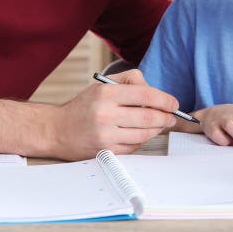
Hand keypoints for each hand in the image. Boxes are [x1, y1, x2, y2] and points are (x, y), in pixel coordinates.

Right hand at [52, 69, 177, 159]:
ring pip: (144, 134)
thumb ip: (130, 81)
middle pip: (149, 117)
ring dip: (157, 130)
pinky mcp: (107, 151)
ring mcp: (106, 135)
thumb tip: (156, 93)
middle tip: (171, 117)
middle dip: (165, 117)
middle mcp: (106, 114)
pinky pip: (135, 146)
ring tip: (158, 124)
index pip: (146, 95)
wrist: (58, 130)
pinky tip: (140, 133)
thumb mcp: (102, 85)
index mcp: (106, 93)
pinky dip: (142, 140)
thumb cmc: (84, 106)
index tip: (174, 103)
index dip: (165, 100)